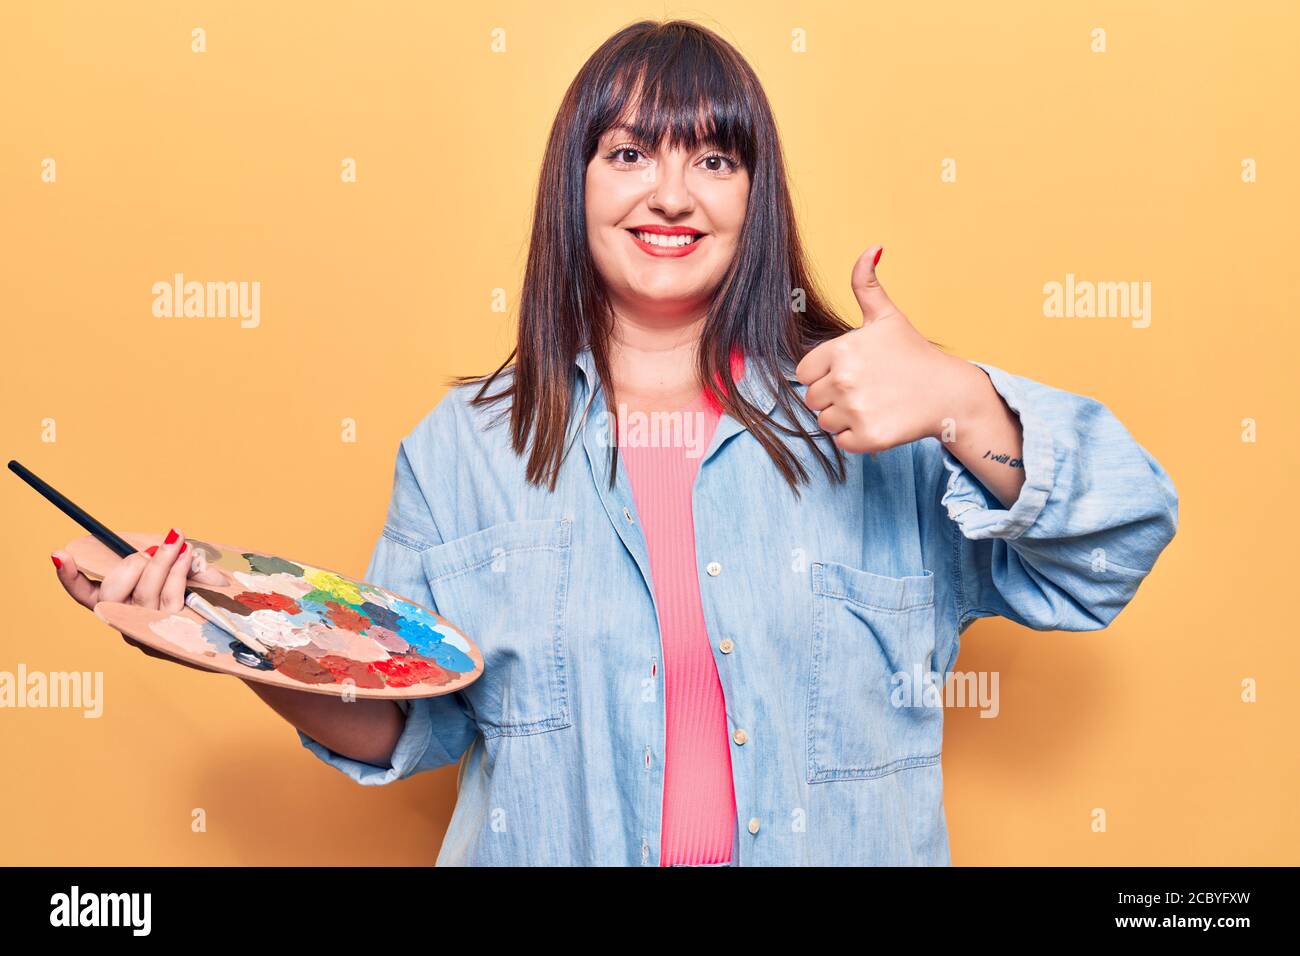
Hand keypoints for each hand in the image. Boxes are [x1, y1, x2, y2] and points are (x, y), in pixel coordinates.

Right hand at [51, 528, 227, 667]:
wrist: (224, 635)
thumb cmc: (194, 596)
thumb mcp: (172, 573)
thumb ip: (162, 559)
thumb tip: (169, 539)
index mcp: (116, 605)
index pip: (83, 594)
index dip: (69, 577)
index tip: (58, 554)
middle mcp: (124, 622)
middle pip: (113, 592)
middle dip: (134, 563)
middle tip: (155, 548)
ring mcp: (146, 631)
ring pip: (144, 593)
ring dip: (161, 561)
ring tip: (178, 542)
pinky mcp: (170, 634)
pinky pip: (169, 598)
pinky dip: (177, 572)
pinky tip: (187, 556)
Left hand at [795, 246, 989, 453]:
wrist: (949, 393)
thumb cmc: (914, 354)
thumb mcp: (887, 317)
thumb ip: (866, 284)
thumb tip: (871, 248)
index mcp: (841, 350)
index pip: (804, 373)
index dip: (824, 373)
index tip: (851, 371)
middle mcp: (844, 379)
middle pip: (812, 399)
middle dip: (833, 397)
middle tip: (866, 389)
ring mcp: (855, 410)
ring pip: (824, 422)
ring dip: (843, 418)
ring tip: (873, 404)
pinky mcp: (867, 437)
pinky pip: (841, 441)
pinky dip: (857, 437)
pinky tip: (880, 420)